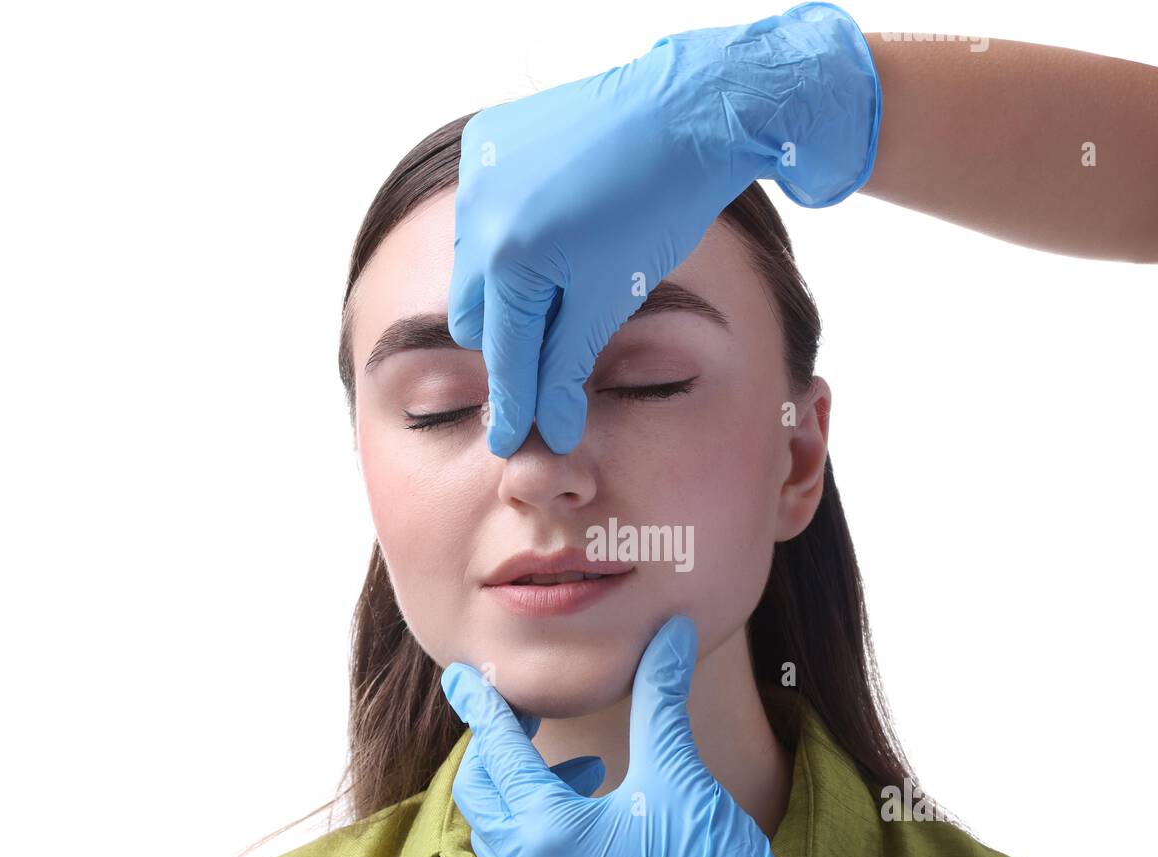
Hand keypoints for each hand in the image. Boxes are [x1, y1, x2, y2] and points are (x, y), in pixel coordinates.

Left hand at [439, 614, 930, 856]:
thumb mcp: (680, 772)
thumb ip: (661, 696)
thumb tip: (673, 631)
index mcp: (546, 831)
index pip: (498, 750)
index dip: (483, 705)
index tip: (463, 676)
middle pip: (481, 795)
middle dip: (501, 750)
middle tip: (534, 721)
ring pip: (497, 839)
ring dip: (522, 796)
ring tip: (584, 770)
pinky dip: (533, 840)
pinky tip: (586, 825)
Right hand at [448, 3, 881, 457]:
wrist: (682, 114)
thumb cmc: (656, 207)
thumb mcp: (609, 301)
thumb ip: (567, 367)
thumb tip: (551, 433)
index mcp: (508, 257)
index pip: (502, 354)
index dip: (511, 403)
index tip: (508, 440)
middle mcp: (477, 211)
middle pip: (475, 314)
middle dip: (508, 338)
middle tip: (551, 347)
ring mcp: (479, 169)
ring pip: (475, 263)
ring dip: (509, 284)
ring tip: (565, 273)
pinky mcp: (491, 139)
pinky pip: (483, 210)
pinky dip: (510, 232)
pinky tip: (559, 223)